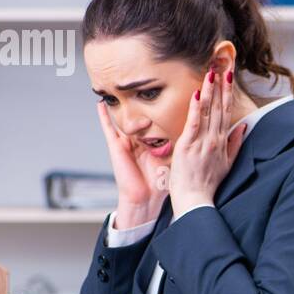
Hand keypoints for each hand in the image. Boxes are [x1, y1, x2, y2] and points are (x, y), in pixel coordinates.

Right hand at [97, 100, 168, 228]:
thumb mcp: (173, 157)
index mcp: (153, 142)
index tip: (169, 99)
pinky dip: (103, 117)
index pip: (156, 121)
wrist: (146, 198)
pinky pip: (107, 129)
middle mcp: (139, 140)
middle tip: (155, 95)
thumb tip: (194, 126)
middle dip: (146, 107)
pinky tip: (100, 104)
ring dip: (131, 111)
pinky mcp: (115, 147)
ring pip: (128, 121)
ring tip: (134, 101)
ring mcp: (126, 142)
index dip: (162, 110)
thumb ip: (178, 142)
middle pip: (142, 118)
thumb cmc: (160, 182)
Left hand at [168, 67, 249, 218]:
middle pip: (220, 108)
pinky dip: (197, 108)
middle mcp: (214, 139)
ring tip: (212, 73)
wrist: (196, 199)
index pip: (227, 112)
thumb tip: (244, 126)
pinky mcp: (188, 146)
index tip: (230, 77)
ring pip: (208, 112)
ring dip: (210, 91)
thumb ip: (235, 143)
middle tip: (224, 66)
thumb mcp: (227, 163)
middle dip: (222, 86)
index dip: (228, 93)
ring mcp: (202, 142)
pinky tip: (198, 94)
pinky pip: (194, 123)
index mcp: (223, 142)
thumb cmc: (209, 183)